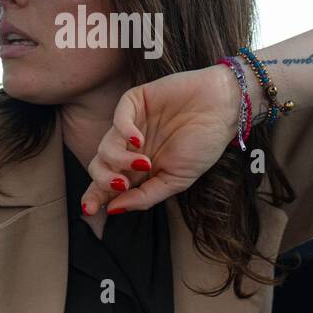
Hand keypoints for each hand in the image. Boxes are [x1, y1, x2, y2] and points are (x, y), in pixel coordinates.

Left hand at [80, 63, 244, 215]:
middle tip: (122, 185)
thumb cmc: (204, 145)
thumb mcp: (176, 180)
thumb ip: (145, 196)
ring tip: (144, 163)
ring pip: (104, 146)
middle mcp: (131, 148)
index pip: (108, 185)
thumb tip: (113, 210)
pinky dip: (122, 131)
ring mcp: (131, 125)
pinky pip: (117, 118)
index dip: (95, 197)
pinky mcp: (135, 102)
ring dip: (119, 159)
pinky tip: (139, 140)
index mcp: (139, 169)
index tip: (88, 210)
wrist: (224, 109)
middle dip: (103, 181)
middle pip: (99, 167)